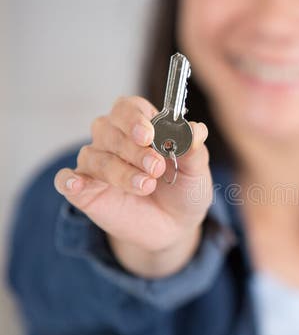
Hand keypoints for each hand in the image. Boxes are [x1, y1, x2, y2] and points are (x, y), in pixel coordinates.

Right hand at [54, 96, 212, 272]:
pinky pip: (66, 180)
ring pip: (94, 157)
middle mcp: (113, 139)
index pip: (127, 108)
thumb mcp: (196, 172)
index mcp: (140, 125)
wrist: (175, 227)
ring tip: (146, 185)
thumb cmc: (183, 189)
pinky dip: (69, 180)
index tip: (149, 134)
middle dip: (132, 148)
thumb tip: (196, 130)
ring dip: (119, 171)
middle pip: (108, 129)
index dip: (135, 118)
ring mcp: (96, 164)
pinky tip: (77, 184)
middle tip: (156, 167)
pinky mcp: (84, 191)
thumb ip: (194, 150)